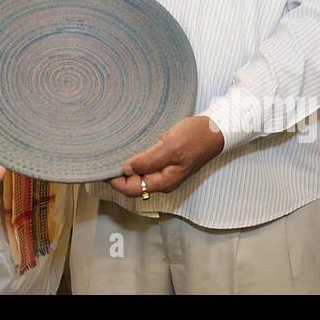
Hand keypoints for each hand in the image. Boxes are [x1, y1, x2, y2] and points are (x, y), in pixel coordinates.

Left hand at [108, 114, 223, 197]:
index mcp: (164, 181)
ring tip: (115, 153)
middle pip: (134, 185)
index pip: (132, 189)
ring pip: (140, 175)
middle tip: (105, 158)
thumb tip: (126, 169)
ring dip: (128, 167)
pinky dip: (137, 161)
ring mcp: (166, 172)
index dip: (115, 182)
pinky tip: (130, 149)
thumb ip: (148, 160)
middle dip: (119, 175)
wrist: (216, 130)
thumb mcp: (170, 147)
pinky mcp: (168, 162)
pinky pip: (147, 166)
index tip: (102, 168)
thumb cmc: (195, 137)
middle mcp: (164, 181)